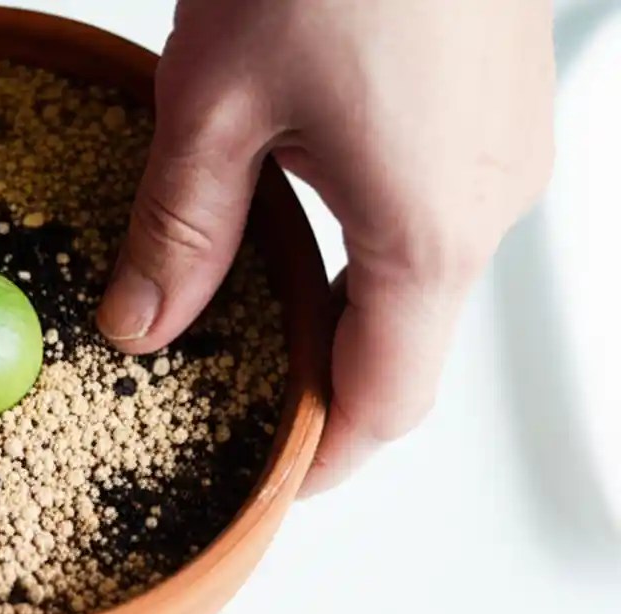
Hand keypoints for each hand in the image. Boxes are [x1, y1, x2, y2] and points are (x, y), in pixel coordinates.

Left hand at [97, 0, 554, 493]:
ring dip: (340, 302)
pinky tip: (302, 198)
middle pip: (405, 346)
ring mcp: (500, 159)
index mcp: (427, 233)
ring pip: (417, 280)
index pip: (386, 401)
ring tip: (252, 293)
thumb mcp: (218, 105)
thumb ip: (181, 231)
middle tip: (237, 387)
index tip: (272, 477)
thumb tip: (144, 325)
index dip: (327, 456)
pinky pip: (431, 215)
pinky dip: (367, 239)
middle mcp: (486, 209)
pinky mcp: (491, 116)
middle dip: (322, 379)